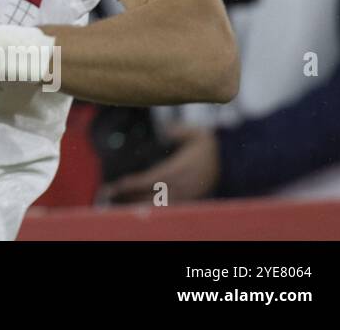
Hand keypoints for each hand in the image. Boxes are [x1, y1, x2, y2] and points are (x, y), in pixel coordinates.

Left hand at [102, 125, 220, 203]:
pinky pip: (165, 208)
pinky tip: (136, 208)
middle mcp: (179, 187)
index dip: (131, 185)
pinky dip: (150, 209)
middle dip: (127, 199)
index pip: (150, 181)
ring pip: (156, 206)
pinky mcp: (187, 201)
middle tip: (106, 198)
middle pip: (149, 197)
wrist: (232, 162)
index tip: (114, 186)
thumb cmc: (207, 144)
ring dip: (135, 206)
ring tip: (115, 206)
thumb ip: (180, 131)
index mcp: (178, 171)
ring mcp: (184, 196)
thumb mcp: (195, 133)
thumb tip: (167, 130)